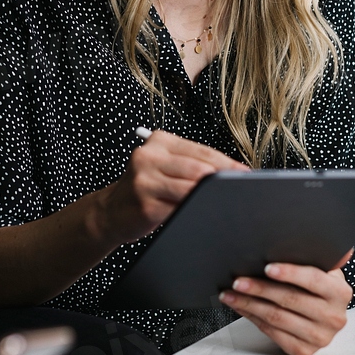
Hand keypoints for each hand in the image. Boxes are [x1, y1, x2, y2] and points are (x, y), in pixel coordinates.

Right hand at [101, 130, 246, 242]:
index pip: (201, 150)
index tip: (244, 172)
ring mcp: (145, 181)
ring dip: (212, 196)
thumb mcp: (162, 166)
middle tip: (242, 188)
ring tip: (228, 200)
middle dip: (224, 179)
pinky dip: (196, 210)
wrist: (110, 212)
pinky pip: (179, 208)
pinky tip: (205, 212)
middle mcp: (149, 157)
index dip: (227, 163)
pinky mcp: (145, 205)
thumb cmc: (144, 189)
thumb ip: (190, 164)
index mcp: (158, 142)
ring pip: (191, 188)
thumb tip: (230, 172)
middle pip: (198, 168)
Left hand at [219, 251, 353, 354]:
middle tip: (238, 280)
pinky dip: (252, 318)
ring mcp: (319, 337)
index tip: (267, 268)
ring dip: (249, 304)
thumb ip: (317, 255)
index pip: (313, 280)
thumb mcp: (324, 270)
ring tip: (230, 294)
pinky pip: (272, 332)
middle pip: (290, 299)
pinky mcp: (303, 350)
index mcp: (340, 293)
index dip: (290, 273)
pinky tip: (240, 307)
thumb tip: (303, 238)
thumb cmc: (318, 288)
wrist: (324, 317)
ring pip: (276, 317)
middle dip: (260, 288)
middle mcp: (333, 317)